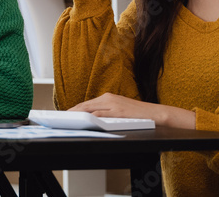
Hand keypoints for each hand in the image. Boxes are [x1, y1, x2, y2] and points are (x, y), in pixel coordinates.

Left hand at [69, 93, 194, 128]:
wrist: (157, 114)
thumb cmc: (138, 114)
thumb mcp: (119, 110)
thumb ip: (106, 112)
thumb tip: (92, 119)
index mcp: (108, 97)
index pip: (86, 104)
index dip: (74, 109)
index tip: (65, 114)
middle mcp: (109, 98)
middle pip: (85, 106)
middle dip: (72, 112)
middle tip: (61, 119)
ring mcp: (114, 105)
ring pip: (90, 110)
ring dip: (78, 116)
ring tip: (69, 121)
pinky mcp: (119, 112)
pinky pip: (101, 115)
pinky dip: (91, 118)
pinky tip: (84, 122)